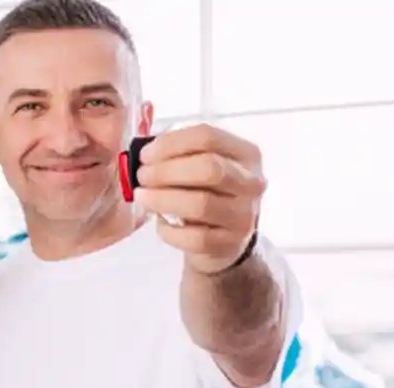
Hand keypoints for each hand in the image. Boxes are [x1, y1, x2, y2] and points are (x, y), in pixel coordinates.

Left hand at [133, 124, 266, 273]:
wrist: (223, 241)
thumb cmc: (205, 195)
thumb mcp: (201, 167)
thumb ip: (178, 154)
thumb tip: (144, 151)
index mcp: (245, 154)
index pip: (207, 137)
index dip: (170, 144)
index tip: (145, 155)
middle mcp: (251, 183)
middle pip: (208, 168)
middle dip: (166, 171)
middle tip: (142, 176)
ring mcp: (243, 215)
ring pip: (200, 203)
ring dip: (162, 199)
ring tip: (143, 197)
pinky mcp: (229, 244)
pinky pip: (194, 237)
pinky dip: (169, 230)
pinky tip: (160, 223)